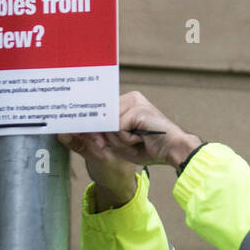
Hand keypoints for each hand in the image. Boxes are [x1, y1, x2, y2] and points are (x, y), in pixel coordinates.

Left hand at [58, 92, 200, 210]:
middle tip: (128, 142)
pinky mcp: (136, 109)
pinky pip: (117, 128)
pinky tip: (141, 138)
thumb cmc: (150, 148)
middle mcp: (129, 98)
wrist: (174, 150)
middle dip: (107, 136)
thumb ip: (100, 135)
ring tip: (138, 140)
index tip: (80, 129)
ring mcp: (133, 101)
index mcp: (125, 103)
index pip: (99, 111)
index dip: (91, 125)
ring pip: (108, 124)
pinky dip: (126, 139)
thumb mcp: (119, 143)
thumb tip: (76, 131)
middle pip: (100, 118)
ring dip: (119, 139)